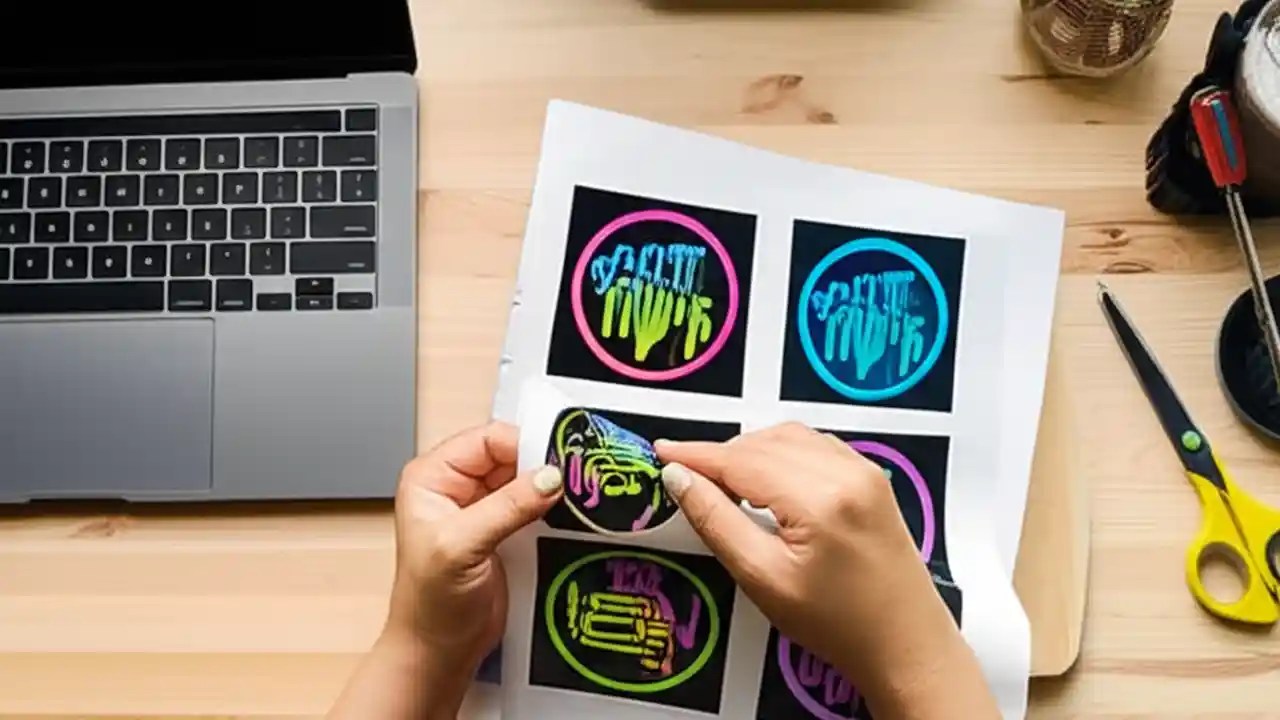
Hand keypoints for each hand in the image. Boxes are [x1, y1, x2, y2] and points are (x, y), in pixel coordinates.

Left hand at [387, 420, 562, 668]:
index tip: (558, 460)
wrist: (439, 652)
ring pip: (526, 480)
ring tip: (580, 494)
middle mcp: (457, 486)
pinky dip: (554, 509)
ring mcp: (483, 508)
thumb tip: (550, 476)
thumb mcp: (462, 547)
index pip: (486, 440)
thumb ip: (506, 507)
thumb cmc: (431, 603)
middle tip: (577, 476)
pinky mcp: (506, 531)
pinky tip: (573, 514)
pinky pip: (535, 506)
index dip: (523, 445)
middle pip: (510, 456)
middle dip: (542, 464)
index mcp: (432, 477)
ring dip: (551, 487)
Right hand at [656, 423, 997, 718]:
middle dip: (720, 454)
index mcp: (820, 498)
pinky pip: (815, 446)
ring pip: (789, 437)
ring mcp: (865, 471)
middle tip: (686, 475)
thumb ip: (716, 522)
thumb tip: (679, 478)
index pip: (741, 460)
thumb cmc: (836, 623)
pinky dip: (781, 452)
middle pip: (764, 443)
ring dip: (750, 451)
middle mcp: (847, 472)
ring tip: (721, 481)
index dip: (696, 454)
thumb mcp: (762, 578)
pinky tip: (765, 480)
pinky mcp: (872, 478)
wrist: (905, 645)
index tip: (661, 451)